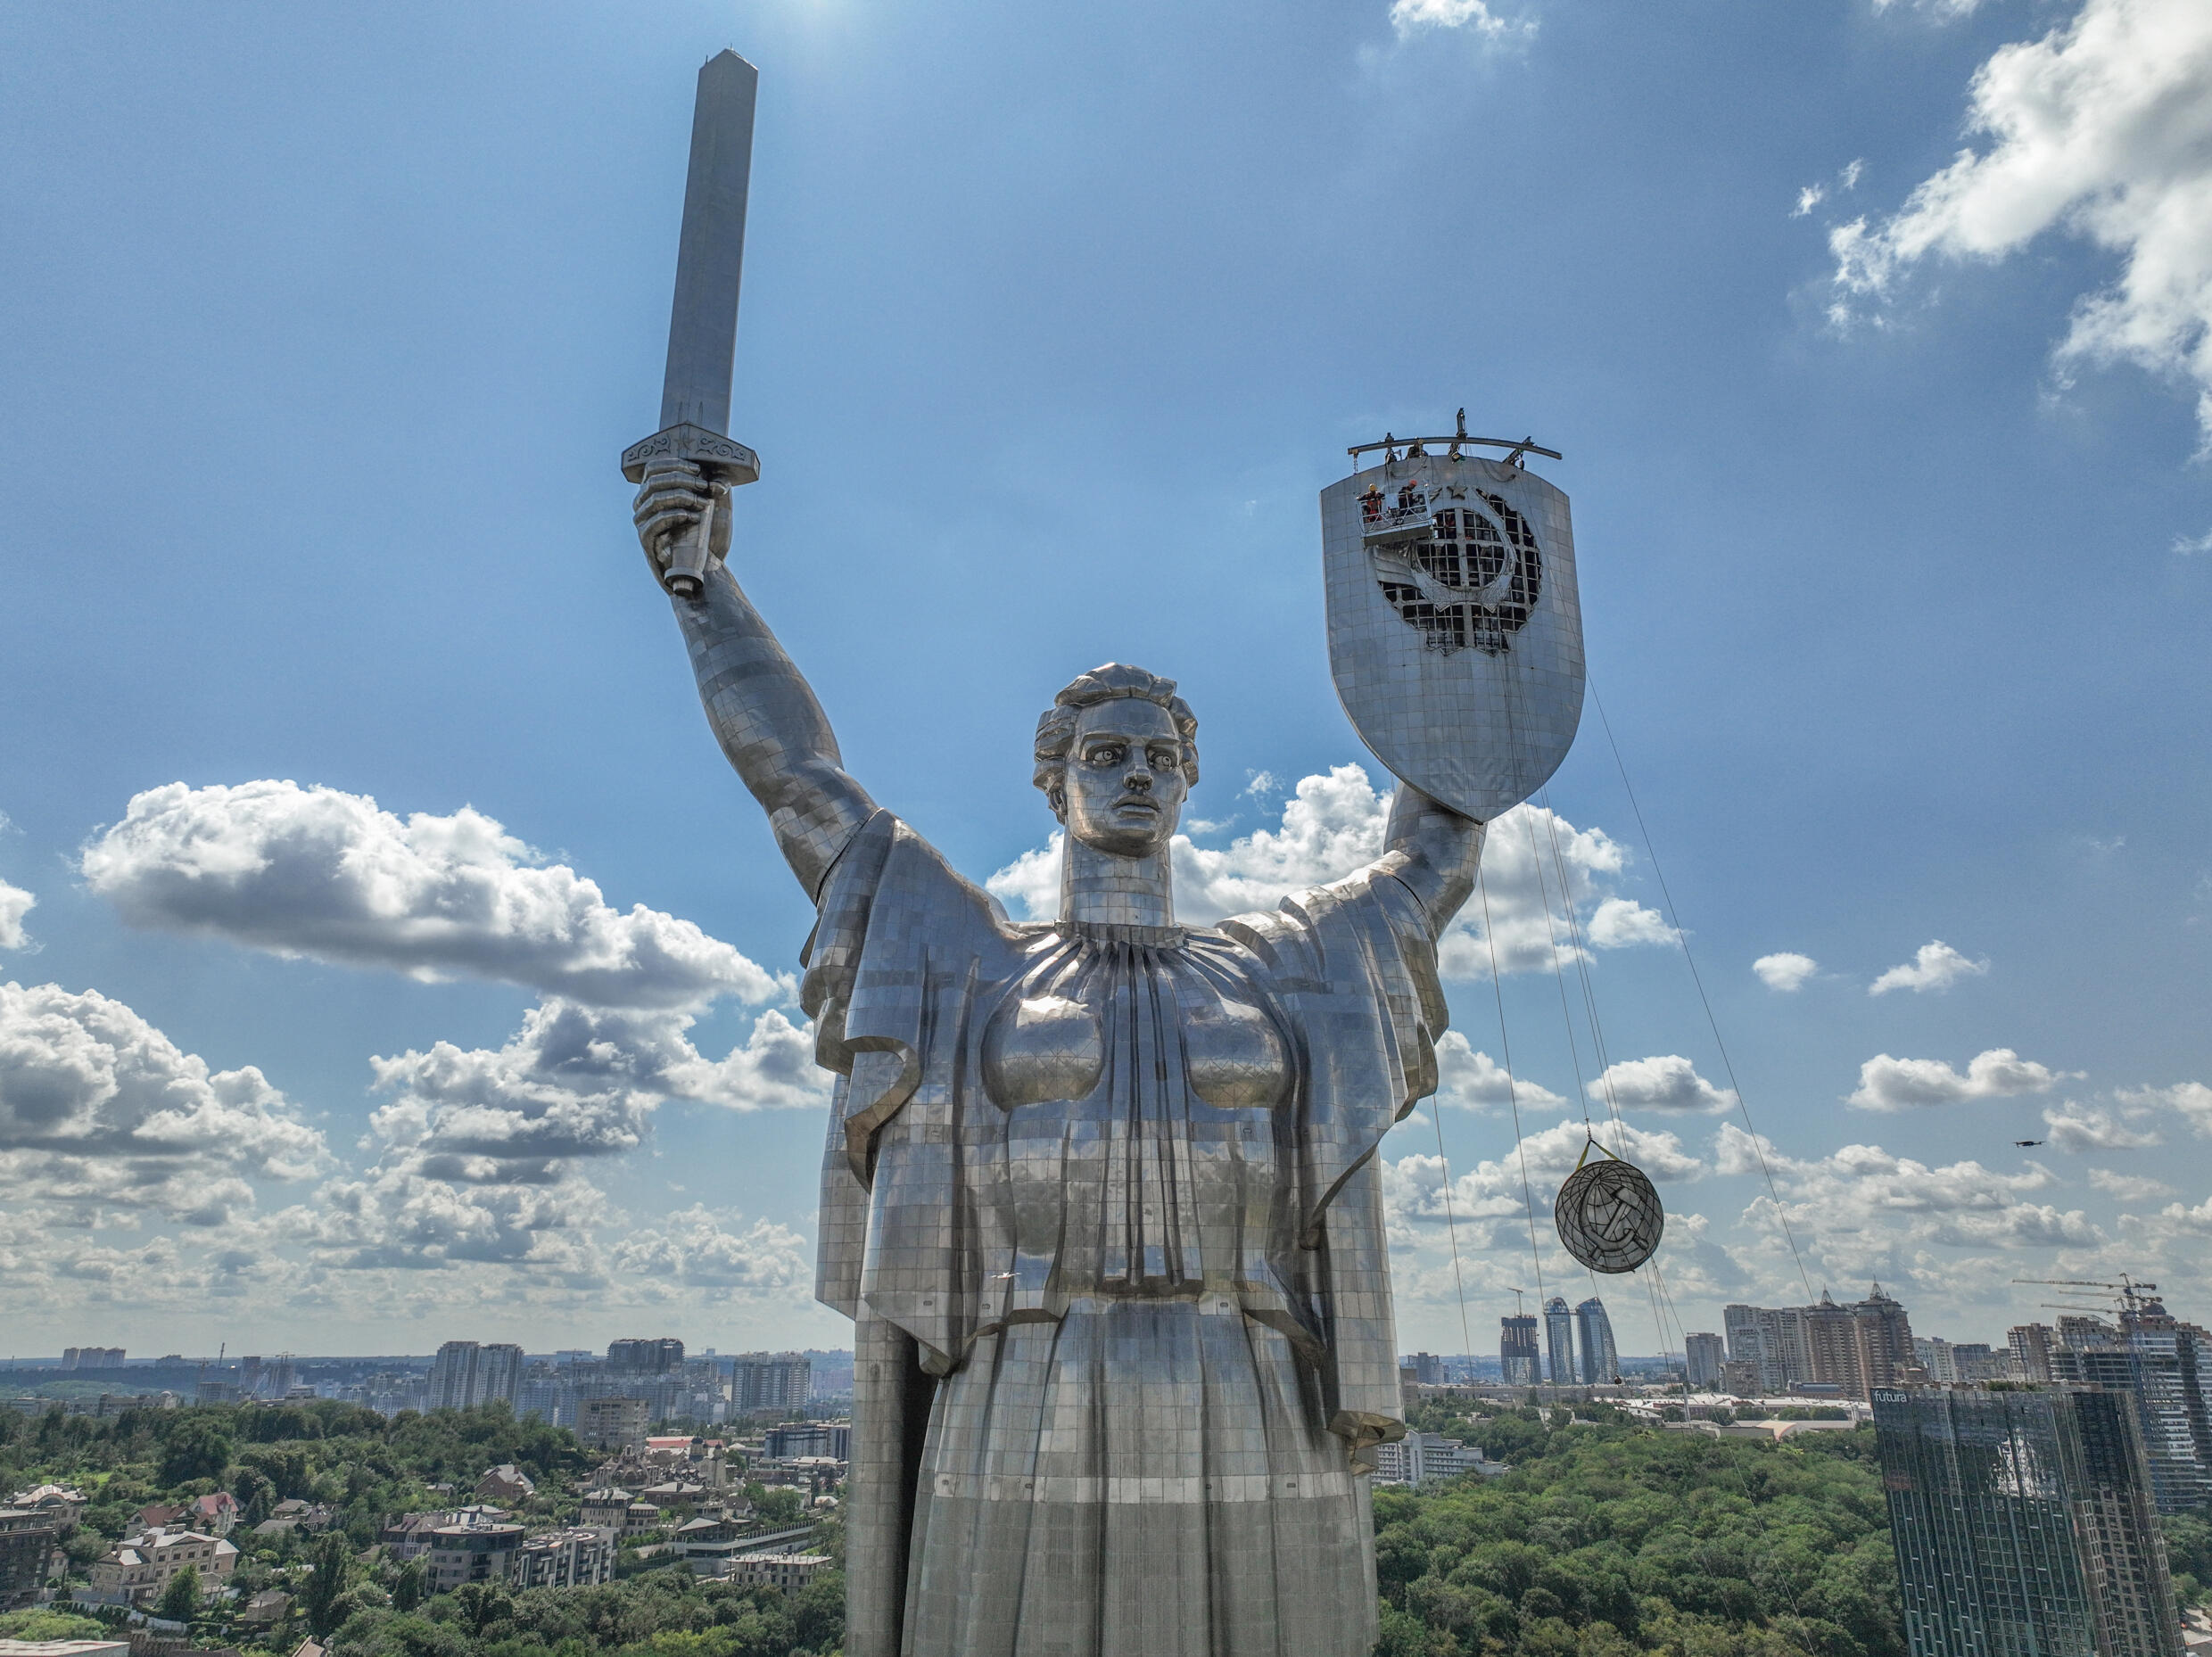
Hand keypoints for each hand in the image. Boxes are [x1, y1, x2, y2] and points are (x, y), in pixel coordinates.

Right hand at [631, 458, 731, 577]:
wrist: (708, 569)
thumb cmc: (709, 536)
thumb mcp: (717, 507)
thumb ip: (717, 488)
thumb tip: (716, 480)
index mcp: (656, 492)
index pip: (653, 468)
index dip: (674, 464)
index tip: (697, 470)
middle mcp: (644, 505)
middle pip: (654, 481)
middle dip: (681, 479)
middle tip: (703, 486)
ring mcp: (643, 523)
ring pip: (653, 499)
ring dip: (681, 496)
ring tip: (702, 504)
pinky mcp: (647, 541)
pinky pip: (653, 522)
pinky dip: (674, 516)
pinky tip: (692, 517)